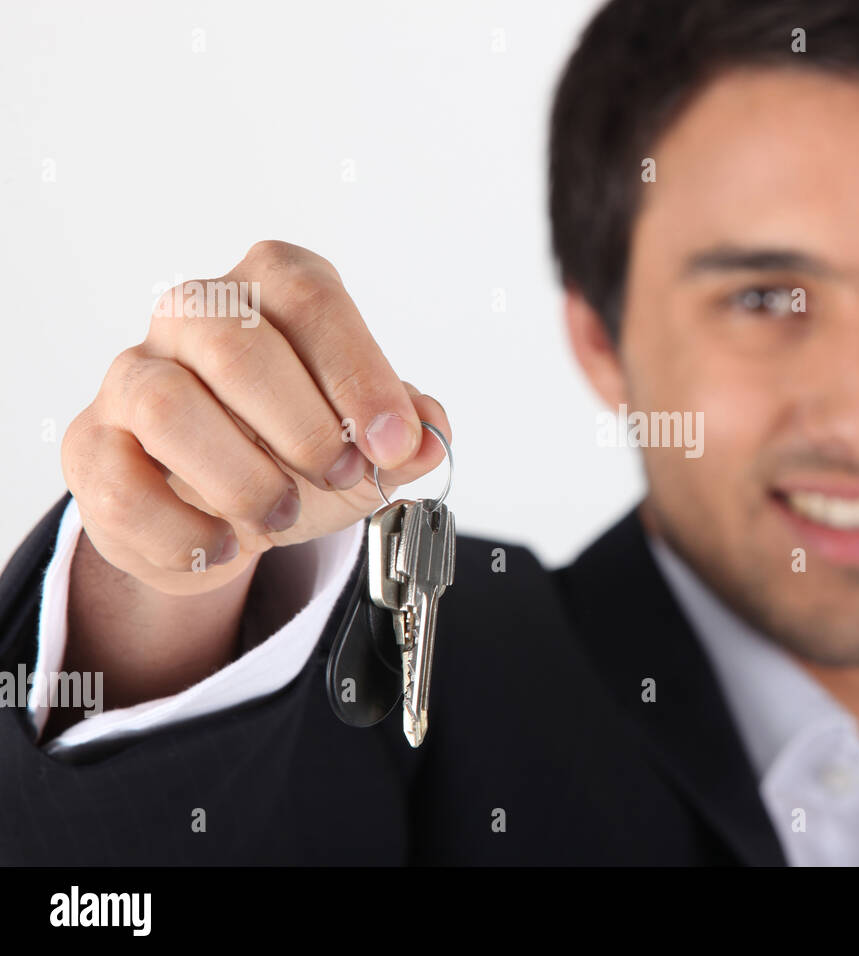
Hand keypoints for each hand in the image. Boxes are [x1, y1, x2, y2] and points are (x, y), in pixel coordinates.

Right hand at [62, 240, 449, 596]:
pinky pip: (120, 486)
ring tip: (283, 512)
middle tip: (341, 475)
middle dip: (303, 425)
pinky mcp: (91, 445)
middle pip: (235, 343)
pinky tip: (224, 541)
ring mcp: (131, 377)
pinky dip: (185, 531)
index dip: (357, 370)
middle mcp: (193, 317)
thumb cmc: (293, 456)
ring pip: (167, 405)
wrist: (219, 514)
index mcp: (268, 292)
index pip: (307, 295)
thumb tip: (430, 436)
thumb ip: (405, 438)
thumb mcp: (366, 447)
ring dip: (243, 477)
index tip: (394, 439)